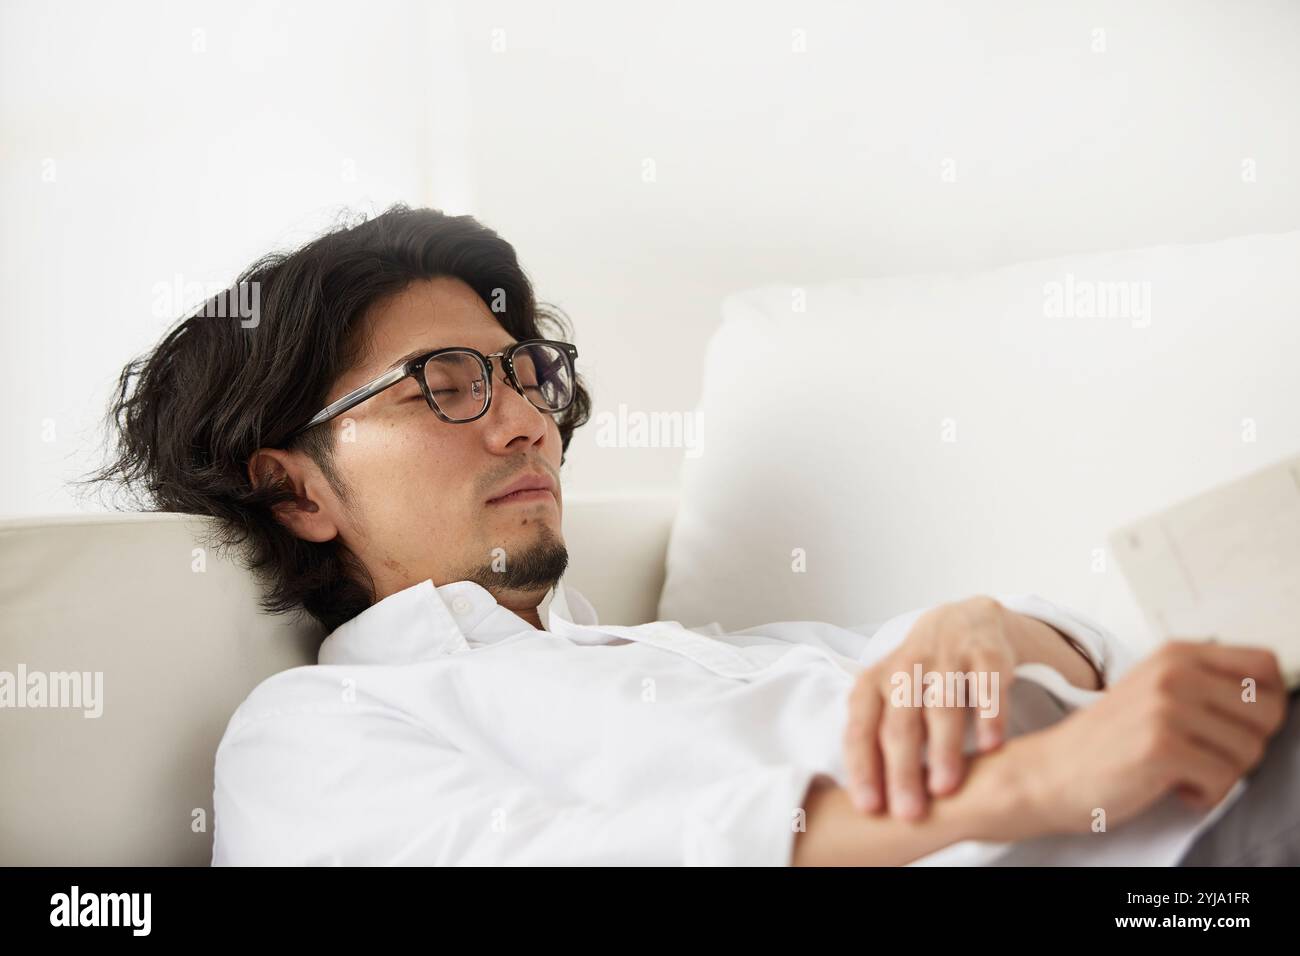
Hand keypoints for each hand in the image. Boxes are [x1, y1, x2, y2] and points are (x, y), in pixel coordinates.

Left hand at [842, 595, 1017, 819]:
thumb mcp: (889, 701)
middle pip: (900, 723)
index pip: (862, 728)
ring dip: (942, 748)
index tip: (870, 808)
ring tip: (944, 788)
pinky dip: (989, 716)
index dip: (863, 768)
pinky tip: (991, 746)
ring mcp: (946, 657)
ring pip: (942, 706)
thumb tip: (870, 804)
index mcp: (874, 683)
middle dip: (902, 770)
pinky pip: (987, 686)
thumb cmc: (918, 679)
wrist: (964, 622)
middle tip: (909, 812)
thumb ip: (879, 743)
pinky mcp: (986, 653)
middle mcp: (905, 668)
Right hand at [1006, 640, 1287, 834]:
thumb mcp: (1156, 691)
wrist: (1051, 770)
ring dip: (1223, 773)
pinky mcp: (1161, 746)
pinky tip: (1174, 787)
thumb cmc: (1109, 740)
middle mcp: (1174, 672)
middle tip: (1207, 752)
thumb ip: (1206, 683)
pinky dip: (1205, 795)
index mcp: (1177, 653)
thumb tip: (1271, 699)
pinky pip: (1224, 780)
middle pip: (1269, 712)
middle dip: (1246, 744)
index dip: (1268, 701)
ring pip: (1250, 751)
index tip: (1237, 723)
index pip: (1266, 664)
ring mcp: (1166, 707)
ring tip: (1185, 770)